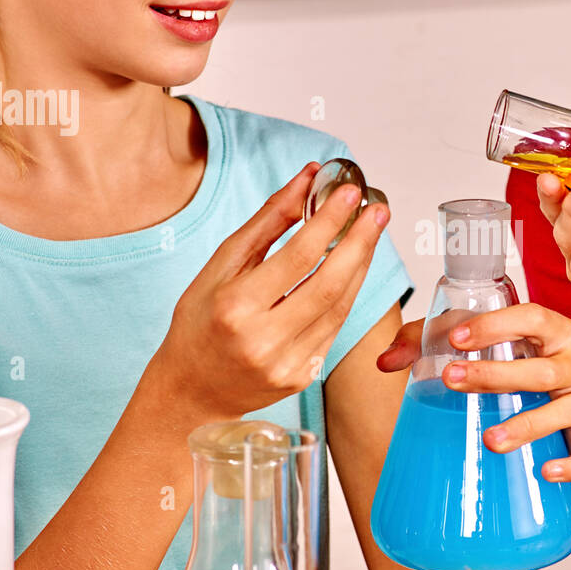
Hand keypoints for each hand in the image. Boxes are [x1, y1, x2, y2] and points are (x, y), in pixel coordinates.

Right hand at [152, 162, 389, 416]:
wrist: (192, 389)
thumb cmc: (201, 320)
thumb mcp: (220, 266)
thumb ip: (266, 223)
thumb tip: (307, 180)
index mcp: (234, 307)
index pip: (296, 258)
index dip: (328, 222)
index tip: (351, 193)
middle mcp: (262, 340)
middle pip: (328, 284)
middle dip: (360, 242)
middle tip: (378, 210)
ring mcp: (286, 364)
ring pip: (339, 307)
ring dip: (361, 266)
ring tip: (371, 233)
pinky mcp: (302, 378)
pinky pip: (335, 328)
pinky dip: (347, 294)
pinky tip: (354, 269)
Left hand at [378, 304, 570, 481]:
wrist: (543, 396)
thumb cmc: (507, 362)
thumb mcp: (467, 345)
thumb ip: (424, 343)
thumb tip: (384, 362)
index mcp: (552, 332)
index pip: (532, 317)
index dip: (495, 326)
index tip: (454, 338)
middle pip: (544, 368)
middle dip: (497, 375)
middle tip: (452, 380)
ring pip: (570, 410)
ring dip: (530, 425)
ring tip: (489, 440)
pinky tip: (546, 471)